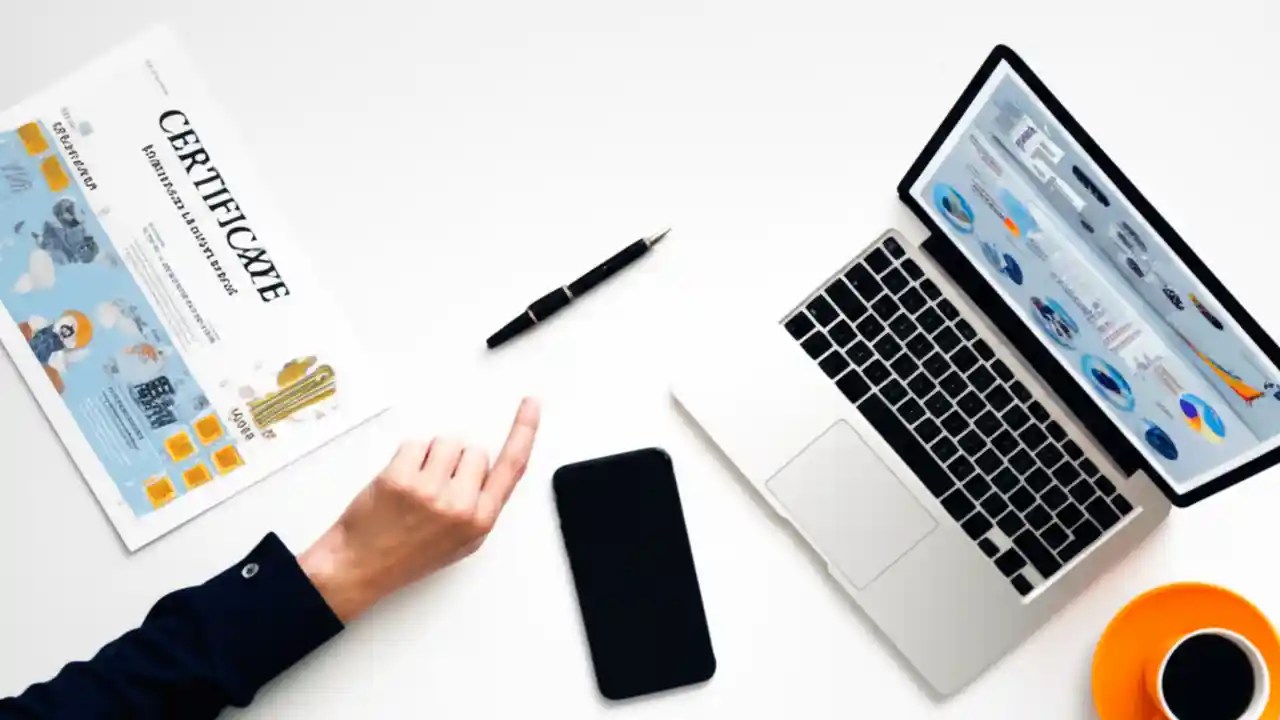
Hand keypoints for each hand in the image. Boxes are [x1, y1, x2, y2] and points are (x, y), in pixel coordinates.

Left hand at [299, 398, 540, 621]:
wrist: (360, 566)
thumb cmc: (409, 554)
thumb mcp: (462, 541)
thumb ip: (481, 504)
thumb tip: (485, 466)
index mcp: (480, 521)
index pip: (513, 466)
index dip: (525, 430)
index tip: (532, 405)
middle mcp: (460, 505)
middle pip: (474, 450)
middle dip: (458, 462)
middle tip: (437, 488)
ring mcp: (430, 490)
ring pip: (445, 443)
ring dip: (432, 457)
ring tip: (416, 487)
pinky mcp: (400, 478)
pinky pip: (416, 444)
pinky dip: (408, 457)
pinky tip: (399, 483)